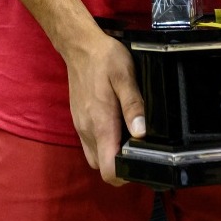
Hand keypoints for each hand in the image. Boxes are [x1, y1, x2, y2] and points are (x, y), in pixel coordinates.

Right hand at [64, 32, 146, 185]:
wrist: (79, 46)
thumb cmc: (105, 59)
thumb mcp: (125, 76)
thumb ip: (133, 105)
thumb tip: (141, 133)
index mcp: (101, 124)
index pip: (107, 170)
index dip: (124, 174)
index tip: (140, 163)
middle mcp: (87, 130)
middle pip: (101, 167)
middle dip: (119, 166)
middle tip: (139, 150)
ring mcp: (80, 126)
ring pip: (94, 157)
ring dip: (110, 155)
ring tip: (129, 138)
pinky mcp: (78, 120)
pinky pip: (90, 143)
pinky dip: (103, 144)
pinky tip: (117, 126)